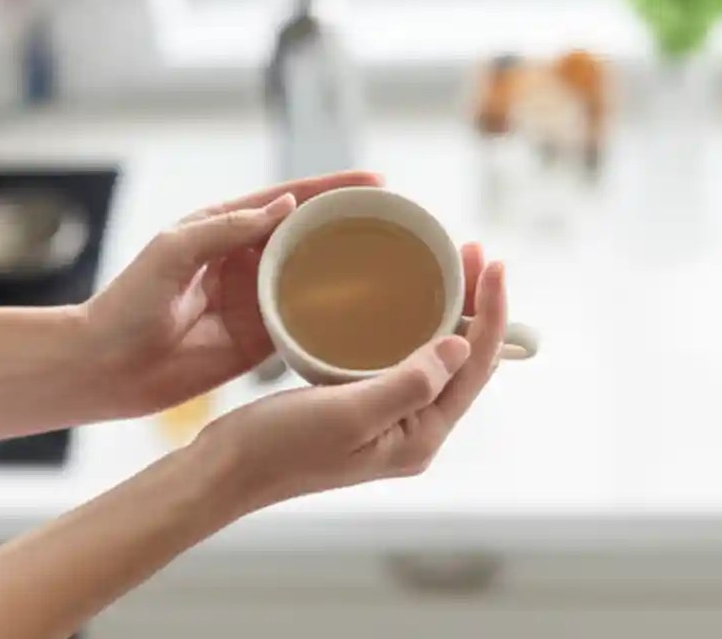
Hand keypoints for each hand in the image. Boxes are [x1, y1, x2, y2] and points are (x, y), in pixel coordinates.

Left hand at [84, 171, 382, 416]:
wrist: (105, 367)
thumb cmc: (127, 303)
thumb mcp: (174, 252)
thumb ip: (227, 228)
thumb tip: (287, 206)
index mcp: (224, 226)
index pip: (289, 199)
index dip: (333, 187)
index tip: (377, 182)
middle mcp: (246, 259)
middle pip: (311, 235)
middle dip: (354, 225)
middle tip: (402, 223)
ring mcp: (256, 300)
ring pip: (315, 278)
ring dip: (352, 271)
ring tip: (400, 266)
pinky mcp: (259, 339)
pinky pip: (305, 324)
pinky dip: (336, 319)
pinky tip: (370, 318)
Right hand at [194, 247, 505, 511]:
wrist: (226, 469)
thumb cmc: (280, 447)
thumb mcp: (349, 413)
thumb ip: (411, 382)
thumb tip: (464, 345)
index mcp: (420, 436)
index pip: (476, 367)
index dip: (492, 313)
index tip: (494, 263)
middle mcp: (414, 430)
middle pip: (465, 360)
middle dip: (477, 305)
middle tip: (474, 251)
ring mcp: (391, 418)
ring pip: (438, 355)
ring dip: (451, 310)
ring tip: (451, 263)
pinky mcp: (365, 405)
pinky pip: (406, 358)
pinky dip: (416, 323)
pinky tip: (407, 299)